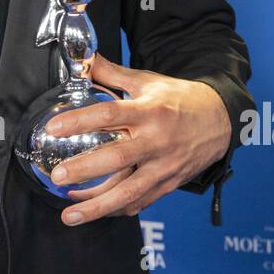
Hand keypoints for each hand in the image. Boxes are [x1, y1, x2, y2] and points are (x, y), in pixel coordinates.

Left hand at [43, 51, 230, 226]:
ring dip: (97, 206)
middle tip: (57, 175)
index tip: (53, 128)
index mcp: (149, 111)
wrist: (220, 120)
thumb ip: (112, 74)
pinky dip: (115, 210)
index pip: (109, 115)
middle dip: (85, 169)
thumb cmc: (179, 99)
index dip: (79, 121)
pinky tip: (94, 211)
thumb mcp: (147, 81)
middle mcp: (156, 141)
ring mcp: (163, 166)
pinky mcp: (168, 184)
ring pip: (128, 192)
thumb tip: (83, 59)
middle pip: (117, 158)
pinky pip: (140, 202)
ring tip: (69, 215)